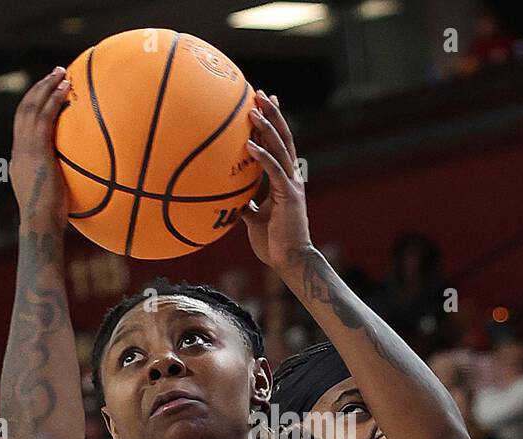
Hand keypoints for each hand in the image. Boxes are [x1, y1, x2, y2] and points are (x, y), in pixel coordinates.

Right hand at [11, 67, 70, 229]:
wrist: (40, 224)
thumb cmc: (49, 219)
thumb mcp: (52, 195)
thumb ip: (58, 182)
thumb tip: (74, 184)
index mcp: (20, 160)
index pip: (23, 125)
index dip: (34, 106)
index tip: (46, 94)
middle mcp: (19, 150)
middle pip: (24, 110)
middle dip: (39, 89)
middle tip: (55, 73)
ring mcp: (25, 148)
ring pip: (32, 108)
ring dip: (46, 87)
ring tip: (61, 73)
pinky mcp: (36, 149)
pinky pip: (44, 117)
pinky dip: (53, 99)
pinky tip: (65, 89)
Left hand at [242, 91, 311, 272]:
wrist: (289, 260)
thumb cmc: (273, 243)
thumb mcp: (254, 219)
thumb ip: (246, 204)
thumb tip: (230, 199)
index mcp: (284, 180)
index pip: (279, 145)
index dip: (273, 123)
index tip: (263, 104)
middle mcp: (291, 177)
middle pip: (283, 138)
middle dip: (272, 114)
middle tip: (260, 93)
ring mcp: (292, 185)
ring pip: (281, 149)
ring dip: (267, 128)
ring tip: (254, 110)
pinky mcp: (289, 196)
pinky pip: (275, 172)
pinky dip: (263, 157)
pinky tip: (251, 145)